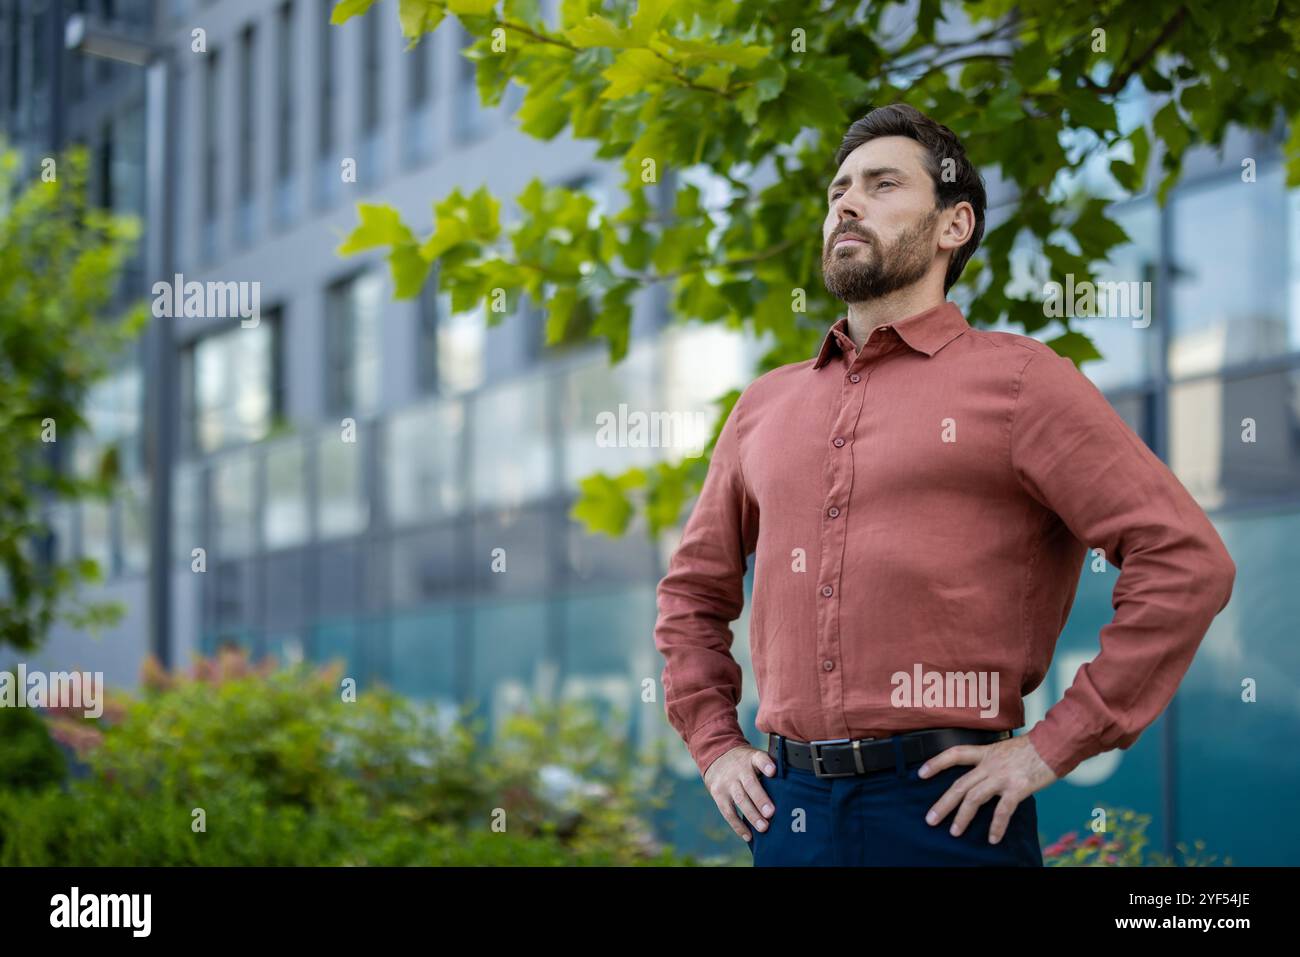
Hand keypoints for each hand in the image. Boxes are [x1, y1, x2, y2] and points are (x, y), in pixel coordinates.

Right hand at [703, 745, 777, 842]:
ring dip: (752, 815)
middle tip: (771, 813)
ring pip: (740, 799)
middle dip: (760, 799)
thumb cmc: (746, 764)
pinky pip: (728, 812)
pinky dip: (738, 825)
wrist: (716, 758)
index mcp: (752, 758)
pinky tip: (749, 835)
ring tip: (764, 828)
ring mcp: (727, 783)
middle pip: (750, 783)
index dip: (766, 764)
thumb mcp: (755, 758)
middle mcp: (739, 770)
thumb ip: (769, 768)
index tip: (773, 771)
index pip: (759, 758)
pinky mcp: (718, 795)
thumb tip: (792, 786)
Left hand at [917, 735, 1057, 843]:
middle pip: (959, 784)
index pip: (955, 754)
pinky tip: (993, 839)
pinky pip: (1002, 810)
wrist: (1055, 744)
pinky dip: (996, 826)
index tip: (921, 773)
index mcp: (986, 752)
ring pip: (974, 798)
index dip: (936, 763)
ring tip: (954, 831)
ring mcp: (1003, 776)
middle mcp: (990, 764)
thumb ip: (993, 761)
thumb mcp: (1006, 748)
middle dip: (943, 803)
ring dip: (962, 817)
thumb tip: (984, 777)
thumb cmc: (1034, 748)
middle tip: (930, 819)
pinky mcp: (1018, 788)